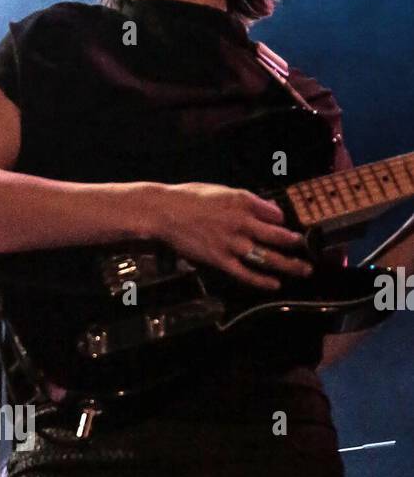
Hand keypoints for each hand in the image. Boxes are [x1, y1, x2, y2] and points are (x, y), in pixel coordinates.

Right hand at [149, 182, 312, 289]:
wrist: (164, 211)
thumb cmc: (190, 198)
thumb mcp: (222, 191)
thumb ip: (247, 201)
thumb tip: (269, 210)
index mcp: (243, 201)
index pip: (274, 214)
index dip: (284, 222)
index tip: (290, 229)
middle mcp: (241, 222)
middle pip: (277, 236)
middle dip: (296, 244)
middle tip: (310, 250)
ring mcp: (231, 243)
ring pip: (266, 256)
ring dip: (287, 264)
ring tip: (303, 270)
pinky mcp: (219, 259)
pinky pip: (245, 272)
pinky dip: (261, 280)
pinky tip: (274, 285)